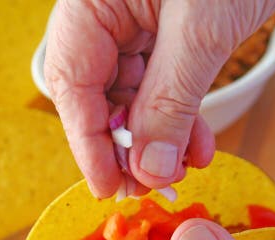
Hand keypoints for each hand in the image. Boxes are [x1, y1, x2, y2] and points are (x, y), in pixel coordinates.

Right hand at [45, 0, 274, 197]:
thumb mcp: (201, 29)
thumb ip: (171, 100)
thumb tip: (150, 168)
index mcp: (91, 1)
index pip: (73, 82)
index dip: (88, 142)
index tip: (108, 186)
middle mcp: (106, 13)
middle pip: (98, 94)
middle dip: (127, 146)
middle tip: (148, 187)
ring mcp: (136, 22)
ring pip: (133, 97)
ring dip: (157, 140)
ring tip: (179, 172)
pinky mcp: (167, 31)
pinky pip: (163, 85)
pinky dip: (180, 120)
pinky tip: (197, 148)